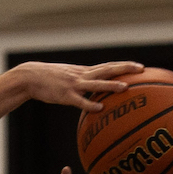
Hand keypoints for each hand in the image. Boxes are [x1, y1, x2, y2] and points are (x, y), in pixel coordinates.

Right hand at [11, 60, 144, 111]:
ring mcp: (74, 84)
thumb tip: (97, 93)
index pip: (109, 66)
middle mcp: (82, 75)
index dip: (125, 66)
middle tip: (141, 70)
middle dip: (125, 69)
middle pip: (107, 70)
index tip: (140, 67)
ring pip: (96, 84)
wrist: (30, 77)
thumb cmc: (51, 80)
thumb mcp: (70, 78)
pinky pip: (79, 100)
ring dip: (111, 85)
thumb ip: (84, 83)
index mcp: (85, 72)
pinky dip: (89, 103)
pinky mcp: (65, 95)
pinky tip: (99, 107)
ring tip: (125, 87)